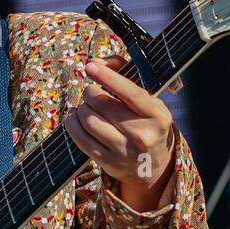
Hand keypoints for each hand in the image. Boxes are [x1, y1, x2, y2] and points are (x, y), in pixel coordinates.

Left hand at [65, 55, 179, 210]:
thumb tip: (95, 62)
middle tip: (91, 92)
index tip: (90, 66)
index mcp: (157, 116)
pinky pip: (80, 139)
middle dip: (90, 92)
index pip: (130, 93)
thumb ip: (124, 74)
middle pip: (103, 104)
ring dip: (81, 108)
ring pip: (89, 121)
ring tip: (85, 106)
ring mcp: (124, 151)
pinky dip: (72, 124)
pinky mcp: (108, 163)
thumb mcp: (147, 99)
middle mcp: (142, 135)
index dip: (108, 78)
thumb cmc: (147, 123)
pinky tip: (75, 118)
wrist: (153, 166)